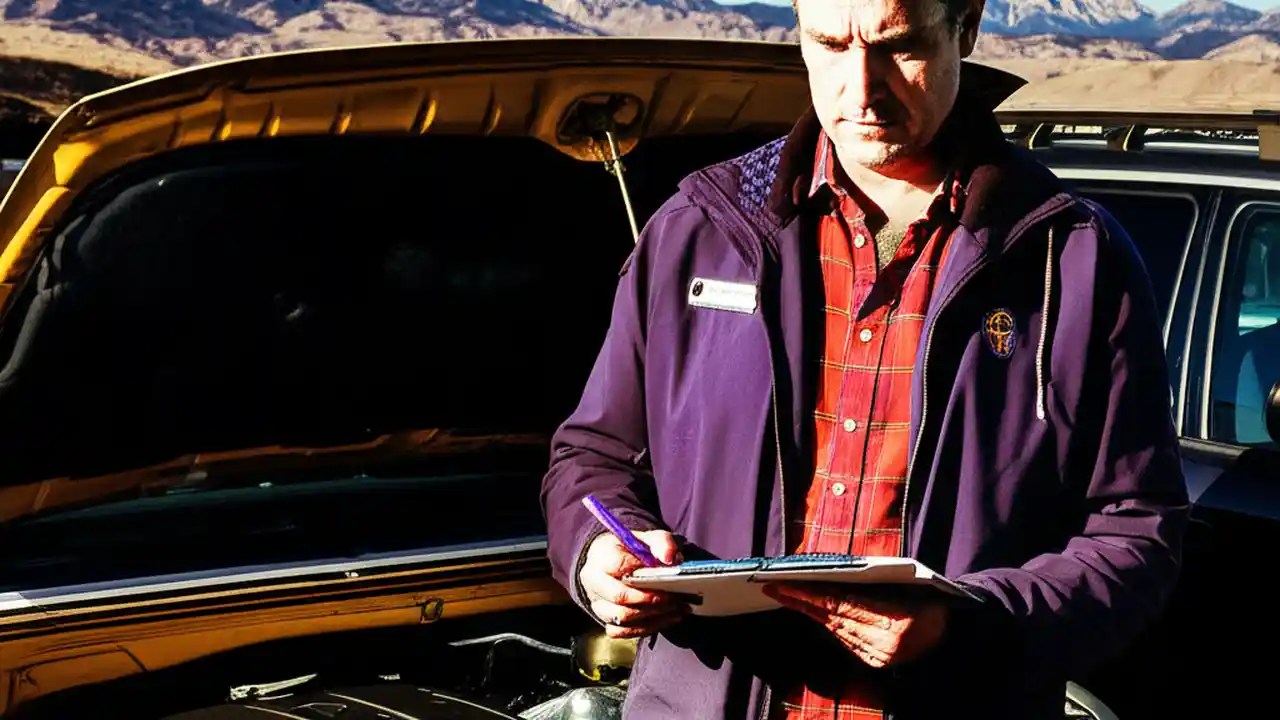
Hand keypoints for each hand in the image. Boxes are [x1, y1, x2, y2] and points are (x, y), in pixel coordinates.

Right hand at [579, 529, 689, 638]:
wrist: (613, 562)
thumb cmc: (633, 550)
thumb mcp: (648, 539)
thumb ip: (662, 543)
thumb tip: (670, 559)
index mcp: (601, 554)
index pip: (618, 566)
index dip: (643, 575)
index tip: (666, 578)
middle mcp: (593, 580)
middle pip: (619, 596)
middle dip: (651, 600)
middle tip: (675, 599)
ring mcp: (597, 602)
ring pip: (621, 617)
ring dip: (652, 616)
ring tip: (676, 609)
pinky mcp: (604, 619)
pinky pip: (622, 632)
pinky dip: (645, 628)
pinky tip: (665, 619)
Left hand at [763, 583, 947, 667]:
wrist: (956, 639)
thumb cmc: (934, 602)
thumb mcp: (911, 586)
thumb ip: (878, 584)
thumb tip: (839, 575)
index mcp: (895, 620)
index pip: (842, 605)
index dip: (811, 594)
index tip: (787, 583)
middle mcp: (884, 643)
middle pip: (833, 618)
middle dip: (801, 602)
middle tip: (774, 588)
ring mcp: (879, 656)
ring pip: (835, 630)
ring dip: (810, 613)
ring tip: (787, 596)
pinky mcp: (875, 662)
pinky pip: (844, 640)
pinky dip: (828, 624)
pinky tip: (813, 612)